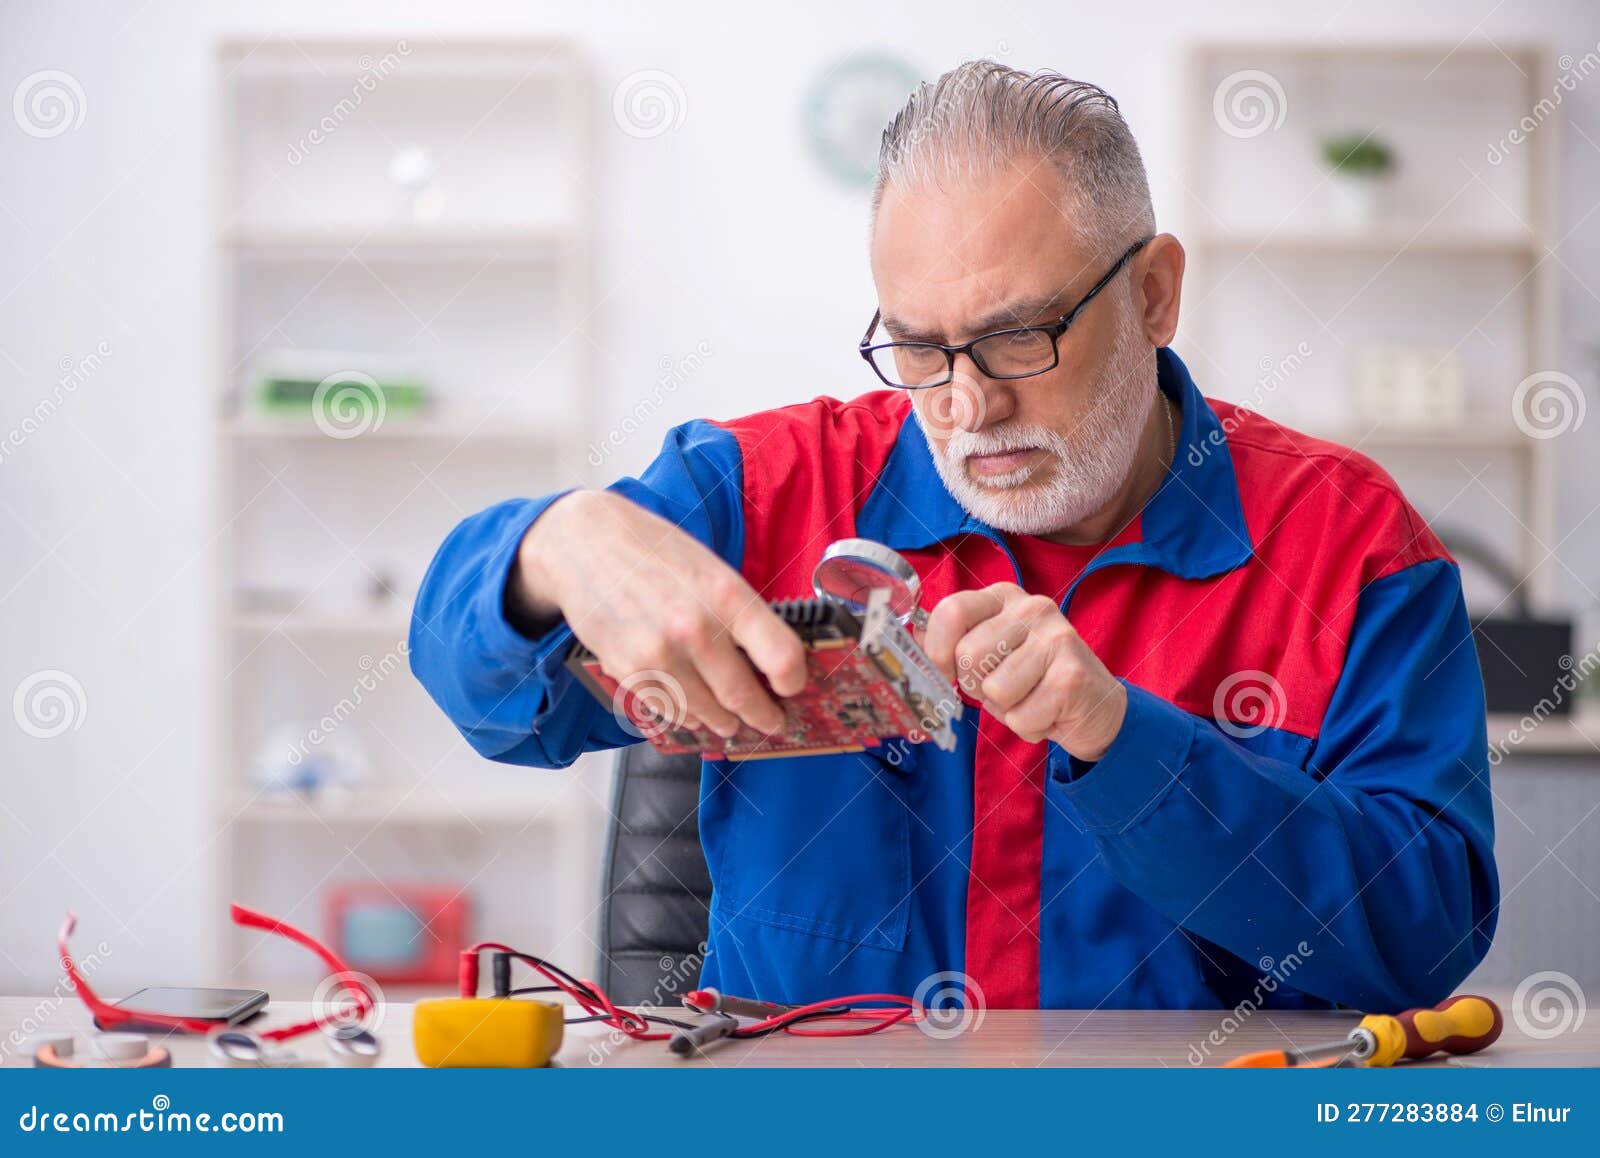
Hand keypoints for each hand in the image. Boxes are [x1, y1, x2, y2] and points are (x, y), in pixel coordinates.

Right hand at [511, 490, 807, 736]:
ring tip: (732, 722)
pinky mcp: (628, 671)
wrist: (583, 543)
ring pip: (706, 712)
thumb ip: (739, 611)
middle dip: (763, 715)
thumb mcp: (710, 567)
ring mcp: (658, 655)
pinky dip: (687, 716)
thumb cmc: (653, 550)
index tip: (794, 687)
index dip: (794, 680)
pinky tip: (695, 711)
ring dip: (724, 722)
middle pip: (743, 696)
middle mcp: (694, 629)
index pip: (781, 656)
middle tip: (771, 721)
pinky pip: (670, 709)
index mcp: (725, 595)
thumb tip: (770, 658)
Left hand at [921, 583, 1126, 760]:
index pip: (950, 612)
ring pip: (994, 689)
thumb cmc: (1032, 680)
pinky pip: (1021, 716)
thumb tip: (912, 638)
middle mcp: (1032, 607)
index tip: (948, 672)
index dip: (937, 653)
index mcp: (1003, 596)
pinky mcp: (1072, 676)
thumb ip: (952, 643)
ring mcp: (1057, 638)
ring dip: (1005, 709)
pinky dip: (1028, 726)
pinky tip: (1049, 712)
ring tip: (1029, 698)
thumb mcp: (990, 653)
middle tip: (1004, 687)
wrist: (1096, 707)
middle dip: (977, 686)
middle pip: (967, 655)